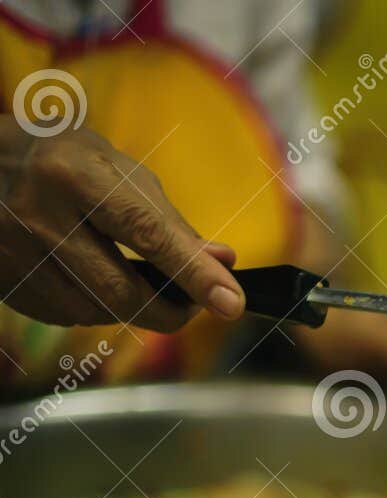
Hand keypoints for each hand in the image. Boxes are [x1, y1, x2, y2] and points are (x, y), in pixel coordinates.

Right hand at [0, 119, 242, 330]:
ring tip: (134, 280)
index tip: (232, 304)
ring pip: (93, 312)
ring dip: (129, 310)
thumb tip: (222, 262)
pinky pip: (63, 316)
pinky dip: (92, 309)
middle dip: (168, 310)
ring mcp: (9, 250)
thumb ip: (169, 221)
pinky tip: (91, 281)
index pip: (145, 233)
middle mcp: (35, 213)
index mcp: (72, 174)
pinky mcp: (0, 279)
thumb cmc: (62, 160)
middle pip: (119, 292)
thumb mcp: (116, 170)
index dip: (193, 273)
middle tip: (192, 305)